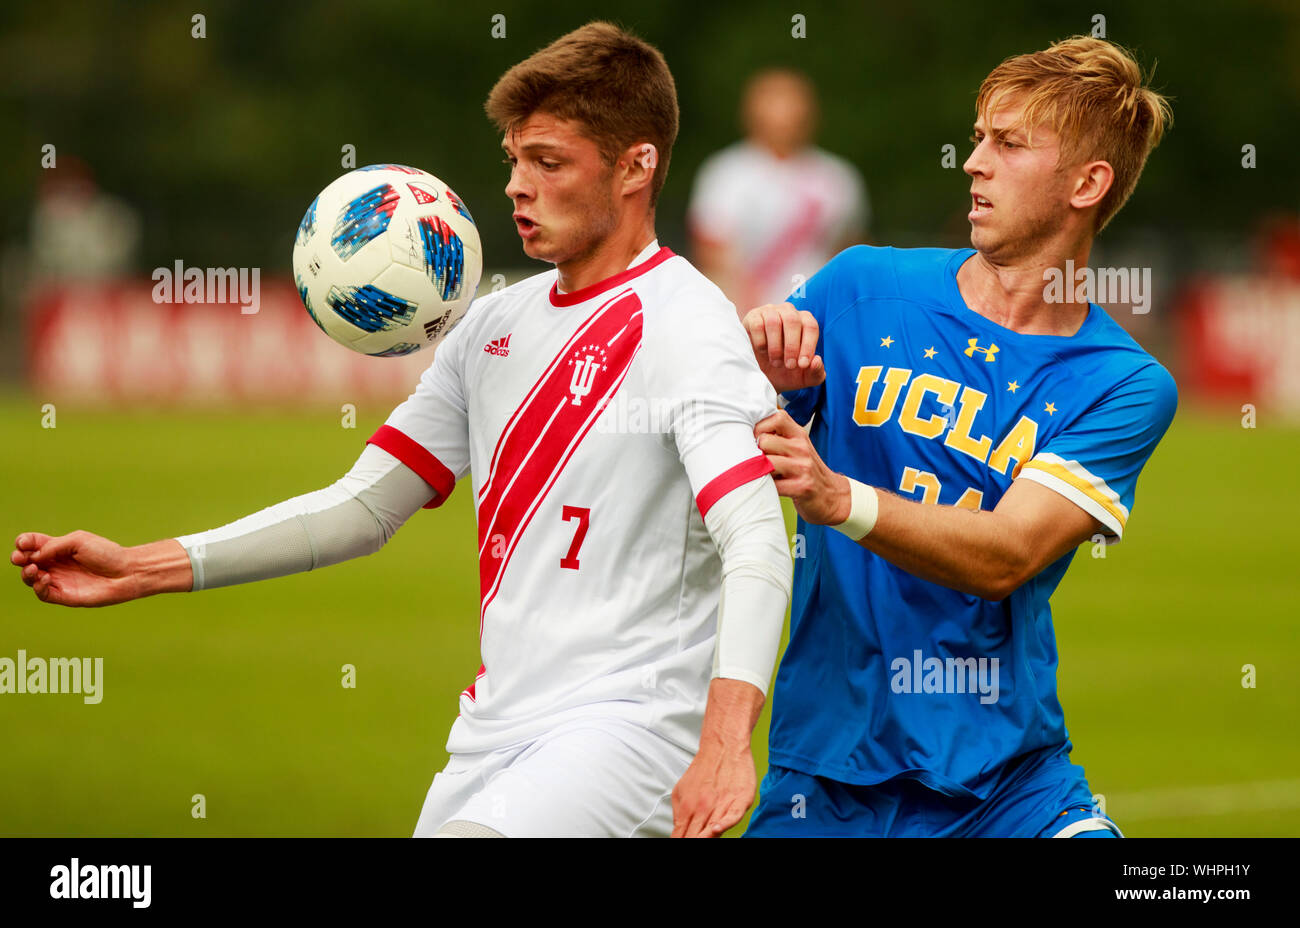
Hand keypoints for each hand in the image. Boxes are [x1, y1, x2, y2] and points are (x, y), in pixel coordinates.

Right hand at [12, 530, 143, 606]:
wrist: (126, 572)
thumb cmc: (106, 553)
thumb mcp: (78, 541)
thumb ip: (53, 546)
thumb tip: (33, 556)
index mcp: (59, 548)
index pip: (33, 545)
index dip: (24, 543)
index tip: (24, 542)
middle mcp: (57, 564)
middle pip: (28, 562)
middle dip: (19, 559)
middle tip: (20, 557)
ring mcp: (60, 580)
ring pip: (32, 579)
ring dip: (27, 574)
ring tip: (33, 568)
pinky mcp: (65, 596)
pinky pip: (44, 594)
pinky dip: (39, 586)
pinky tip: (46, 577)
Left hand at [671, 741, 756, 837]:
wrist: (723, 746)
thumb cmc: (705, 769)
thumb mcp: (681, 790)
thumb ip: (679, 814)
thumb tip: (678, 831)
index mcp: (687, 809)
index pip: (680, 837)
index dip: (680, 844)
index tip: (680, 845)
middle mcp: (703, 809)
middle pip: (695, 838)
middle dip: (693, 842)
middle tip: (693, 841)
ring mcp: (721, 805)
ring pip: (711, 832)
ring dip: (705, 838)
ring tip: (703, 838)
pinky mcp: (740, 800)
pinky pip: (732, 817)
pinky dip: (723, 825)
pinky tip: (716, 829)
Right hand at [740, 302, 825, 393]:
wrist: (762, 375)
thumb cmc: (786, 372)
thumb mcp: (805, 378)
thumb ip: (817, 372)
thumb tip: (816, 360)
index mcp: (804, 322)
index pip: (811, 327)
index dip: (808, 346)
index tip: (802, 364)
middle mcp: (788, 312)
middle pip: (793, 321)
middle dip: (791, 346)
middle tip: (788, 365)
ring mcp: (769, 312)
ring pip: (774, 322)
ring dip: (775, 346)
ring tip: (775, 362)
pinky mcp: (753, 318)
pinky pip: (757, 325)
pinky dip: (760, 342)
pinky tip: (762, 351)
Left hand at [755, 410, 851, 524]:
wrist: (831, 496)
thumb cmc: (806, 470)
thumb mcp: (797, 447)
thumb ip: (778, 436)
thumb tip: (746, 431)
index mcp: (799, 435)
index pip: (776, 418)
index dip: (760, 427)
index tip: (756, 440)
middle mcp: (801, 448)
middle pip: (764, 441)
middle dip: (755, 452)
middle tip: (758, 462)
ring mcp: (802, 467)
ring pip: (767, 461)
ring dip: (759, 470)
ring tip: (763, 475)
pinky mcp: (801, 487)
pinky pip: (773, 484)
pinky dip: (767, 487)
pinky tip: (771, 488)